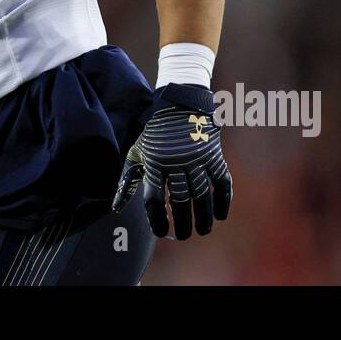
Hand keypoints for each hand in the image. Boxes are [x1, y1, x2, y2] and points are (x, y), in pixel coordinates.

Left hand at [113, 84, 232, 239]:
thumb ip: (128, 180)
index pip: (154, 199)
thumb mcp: (137, 151)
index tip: (162, 233)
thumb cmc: (155, 132)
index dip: (157, 220)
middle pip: (178, 200)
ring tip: (202, 231)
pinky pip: (222, 182)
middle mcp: (175, 162)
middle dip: (182, 223)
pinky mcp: (214, 155)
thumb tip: (116, 208)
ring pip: (201, 195)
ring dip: (202, 217)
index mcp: (154, 162)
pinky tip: (220, 215)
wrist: (181, 103)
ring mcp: (197, 159)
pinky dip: (224, 200)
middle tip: (183, 236)